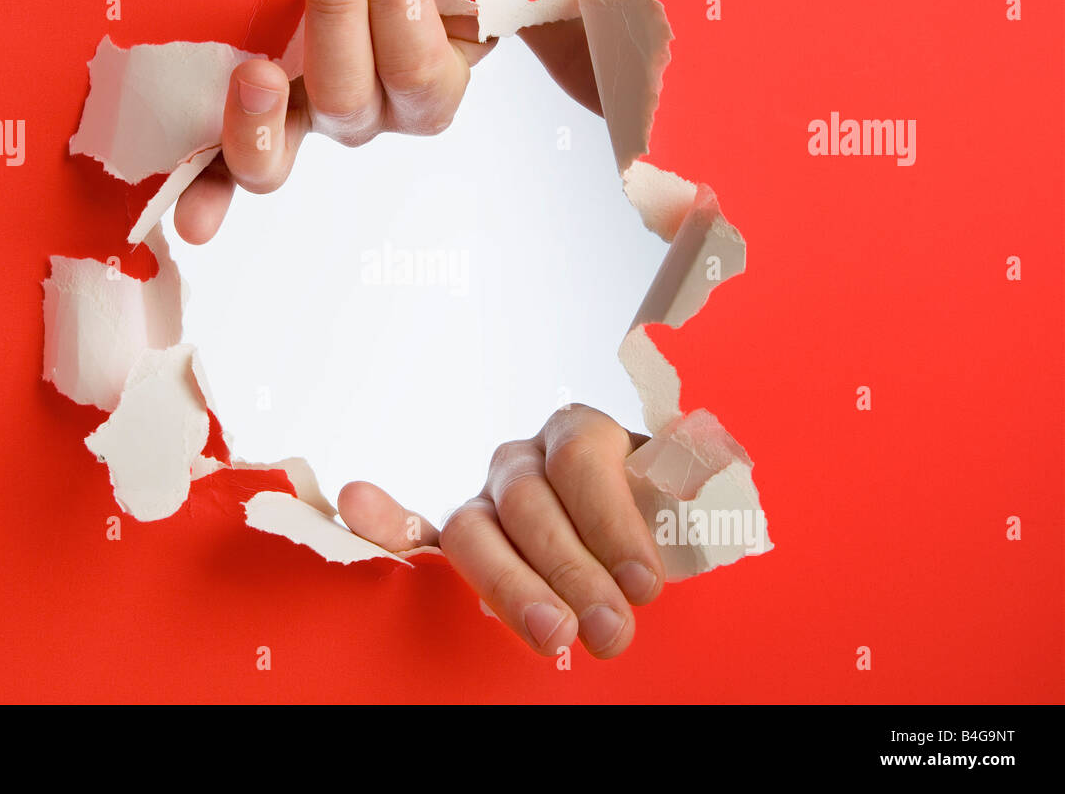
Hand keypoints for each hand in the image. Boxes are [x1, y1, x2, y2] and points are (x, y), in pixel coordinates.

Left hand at [174, 0, 601, 243]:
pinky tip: (194, 222)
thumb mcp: (550, 48)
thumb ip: (595, 91)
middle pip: (353, 93)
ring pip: (298, 114)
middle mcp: (376, 128)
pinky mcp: (275, 116)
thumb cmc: (484, 30)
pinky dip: (213, 185)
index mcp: (437, 107)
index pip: (423, 79)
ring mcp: (321, 125)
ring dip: (276, 80)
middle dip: (342, 7)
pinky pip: (239, 161)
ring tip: (263, 42)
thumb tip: (690, 195)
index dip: (400, 13)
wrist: (438, 23)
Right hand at [338, 405, 664, 658]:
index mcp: (582, 434)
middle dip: (573, 572)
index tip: (647, 583)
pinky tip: (357, 503)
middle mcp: (525, 459)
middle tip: (610, 633)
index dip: (613, 520)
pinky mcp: (454, 538)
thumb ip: (689, 500)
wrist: (637, 539)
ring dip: (512, 586)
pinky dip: (383, 519)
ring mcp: (485, 498)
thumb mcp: (684, 508)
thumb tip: (714, 487)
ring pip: (475, 528)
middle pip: (530, 502)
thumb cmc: (659, 527)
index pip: (585, 458)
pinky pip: (411, 527)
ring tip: (552, 637)